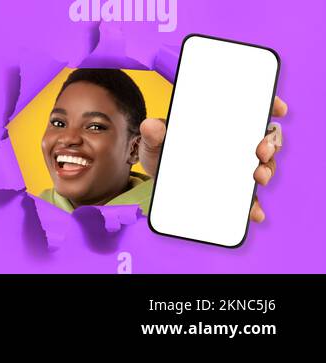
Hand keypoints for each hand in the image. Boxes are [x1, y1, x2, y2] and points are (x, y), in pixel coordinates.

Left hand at [138, 97, 285, 221]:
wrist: (156, 176)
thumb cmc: (162, 150)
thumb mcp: (155, 140)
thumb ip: (153, 133)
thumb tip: (150, 125)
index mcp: (222, 124)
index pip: (253, 110)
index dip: (270, 105)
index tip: (278, 109)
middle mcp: (236, 144)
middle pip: (264, 140)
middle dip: (270, 144)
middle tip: (261, 151)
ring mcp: (236, 168)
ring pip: (262, 166)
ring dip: (267, 171)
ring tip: (259, 178)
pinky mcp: (231, 190)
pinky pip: (248, 198)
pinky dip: (254, 205)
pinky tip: (254, 213)